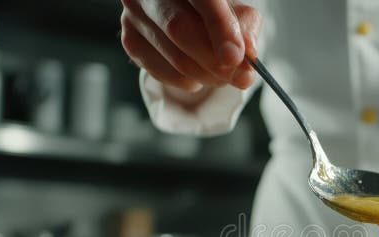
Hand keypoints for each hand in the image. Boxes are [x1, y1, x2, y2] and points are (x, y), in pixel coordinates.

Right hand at [120, 0, 260, 94]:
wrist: (187, 14)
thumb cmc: (214, 11)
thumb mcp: (237, 13)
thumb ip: (245, 30)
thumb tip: (248, 57)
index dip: (220, 28)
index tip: (236, 57)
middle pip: (179, 28)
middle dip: (214, 60)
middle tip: (238, 77)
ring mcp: (135, 14)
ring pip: (174, 57)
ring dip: (208, 76)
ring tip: (224, 76)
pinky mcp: (130, 40)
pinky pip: (164, 73)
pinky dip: (190, 82)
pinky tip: (199, 74)